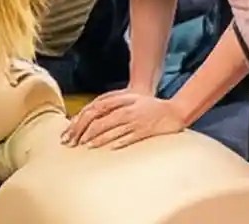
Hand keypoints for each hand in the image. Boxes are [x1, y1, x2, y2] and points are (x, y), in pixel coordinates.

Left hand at [62, 88, 184, 149]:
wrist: (174, 112)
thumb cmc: (151, 106)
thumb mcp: (132, 99)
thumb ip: (114, 104)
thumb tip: (93, 113)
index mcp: (123, 102)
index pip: (96, 111)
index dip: (83, 121)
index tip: (74, 132)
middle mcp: (127, 112)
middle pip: (101, 123)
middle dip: (86, 134)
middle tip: (76, 144)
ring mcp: (136, 122)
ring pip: (112, 132)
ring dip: (98, 140)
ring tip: (87, 147)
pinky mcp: (144, 132)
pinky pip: (127, 139)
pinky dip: (117, 143)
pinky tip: (108, 149)